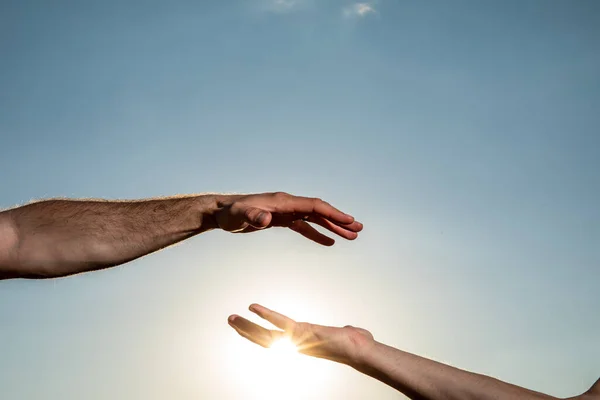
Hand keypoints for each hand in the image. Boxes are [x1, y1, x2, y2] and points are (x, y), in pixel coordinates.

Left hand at [214, 192, 362, 245]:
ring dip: (332, 227)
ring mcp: (285, 212)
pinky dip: (317, 234)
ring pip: (315, 219)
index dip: (332, 213)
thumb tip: (266, 218)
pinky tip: (328, 242)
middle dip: (339, 220)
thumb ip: (253, 216)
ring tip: (351, 236)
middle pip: (319, 211)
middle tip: (359, 229)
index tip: (349, 221)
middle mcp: (287, 204)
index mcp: (283, 201)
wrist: (221, 213)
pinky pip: (304, 226)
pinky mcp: (280, 220)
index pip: (314, 206)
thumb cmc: (230, 214)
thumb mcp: (239, 216)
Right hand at [228, 304, 374, 365]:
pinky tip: (252, 307)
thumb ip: (342, 332)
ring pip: (266, 334)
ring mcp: (297, 340)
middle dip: (246, 331)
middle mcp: (296, 345)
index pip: (276, 340)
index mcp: (303, 344)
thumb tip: (350, 330)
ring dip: (247, 327)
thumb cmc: (358, 346)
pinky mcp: (302, 333)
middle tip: (230, 322)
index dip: (261, 335)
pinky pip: (280, 322)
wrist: (361, 351)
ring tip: (231, 318)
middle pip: (265, 339)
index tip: (249, 329)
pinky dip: (266, 314)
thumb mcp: (346, 336)